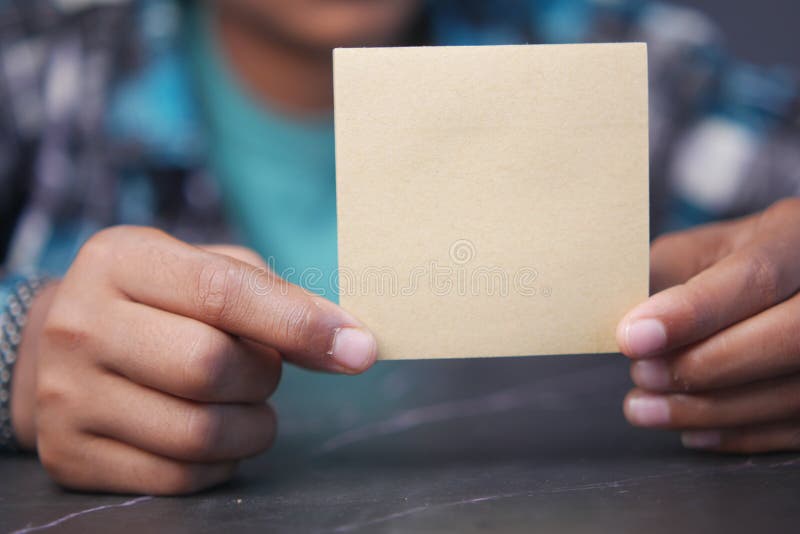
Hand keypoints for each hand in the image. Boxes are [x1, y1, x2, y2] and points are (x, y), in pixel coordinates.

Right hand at [12, 226, 376, 493]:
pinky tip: (217, 435)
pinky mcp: (71, 456)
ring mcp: (68, 397)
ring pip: (198, 433)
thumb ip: (274, 297)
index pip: (222, 292)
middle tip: (266, 368)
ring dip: (252, 425)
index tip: (359, 347)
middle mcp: (82, 325)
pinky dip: (222, 461)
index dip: (299, 324)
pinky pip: (178, 478)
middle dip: (265, 375)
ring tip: (245, 401)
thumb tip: (349, 343)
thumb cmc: (158, 301)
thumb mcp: (204, 270)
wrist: (58, 346)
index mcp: (121, 260)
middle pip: (208, 367)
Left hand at [616, 198, 799, 452]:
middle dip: (704, 365)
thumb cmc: (730, 263)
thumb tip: (615, 321)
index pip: (755, 276)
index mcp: (794, 237)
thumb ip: (660, 278)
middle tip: (641, 374)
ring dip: (711, 410)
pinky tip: (691, 431)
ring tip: (647, 408)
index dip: (693, 312)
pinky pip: (797, 427)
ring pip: (793, 392)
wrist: (784, 279)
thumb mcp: (697, 251)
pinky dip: (738, 434)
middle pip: (789, 338)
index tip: (633, 337)